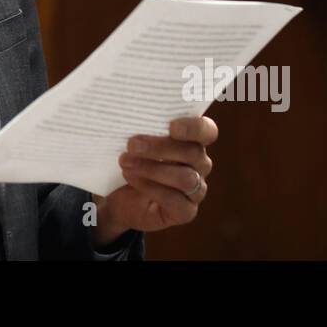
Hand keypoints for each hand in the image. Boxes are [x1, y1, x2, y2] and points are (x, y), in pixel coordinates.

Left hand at [90, 116, 217, 246]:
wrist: (120, 196)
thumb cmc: (132, 159)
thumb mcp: (136, 140)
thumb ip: (143, 128)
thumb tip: (132, 115)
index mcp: (193, 140)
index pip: (207, 130)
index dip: (194, 127)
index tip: (172, 127)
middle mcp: (199, 164)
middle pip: (192, 152)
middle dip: (160, 147)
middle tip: (132, 144)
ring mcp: (196, 189)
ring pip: (185, 178)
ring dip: (152, 169)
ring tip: (126, 162)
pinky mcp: (186, 211)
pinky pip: (175, 200)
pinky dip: (150, 187)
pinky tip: (132, 178)